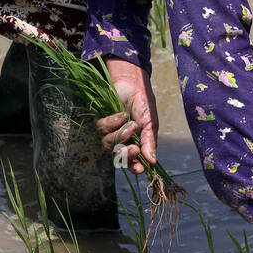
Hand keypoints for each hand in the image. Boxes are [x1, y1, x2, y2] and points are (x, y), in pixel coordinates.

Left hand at [95, 59, 157, 175]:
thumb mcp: (150, 123)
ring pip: (108, 145)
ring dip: (121, 135)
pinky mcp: (99, 122)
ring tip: (131, 123)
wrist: (132, 83)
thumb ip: (150, 141)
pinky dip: (113, 122)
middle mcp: (119, 142)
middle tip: (134, 148)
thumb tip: (153, 161)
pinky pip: (101, 130)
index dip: (134, 167)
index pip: (131, 162)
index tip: (140, 168)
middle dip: (125, 155)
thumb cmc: (143, 104)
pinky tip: (122, 114)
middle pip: (116, 158)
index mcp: (134, 144)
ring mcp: (108, 133)